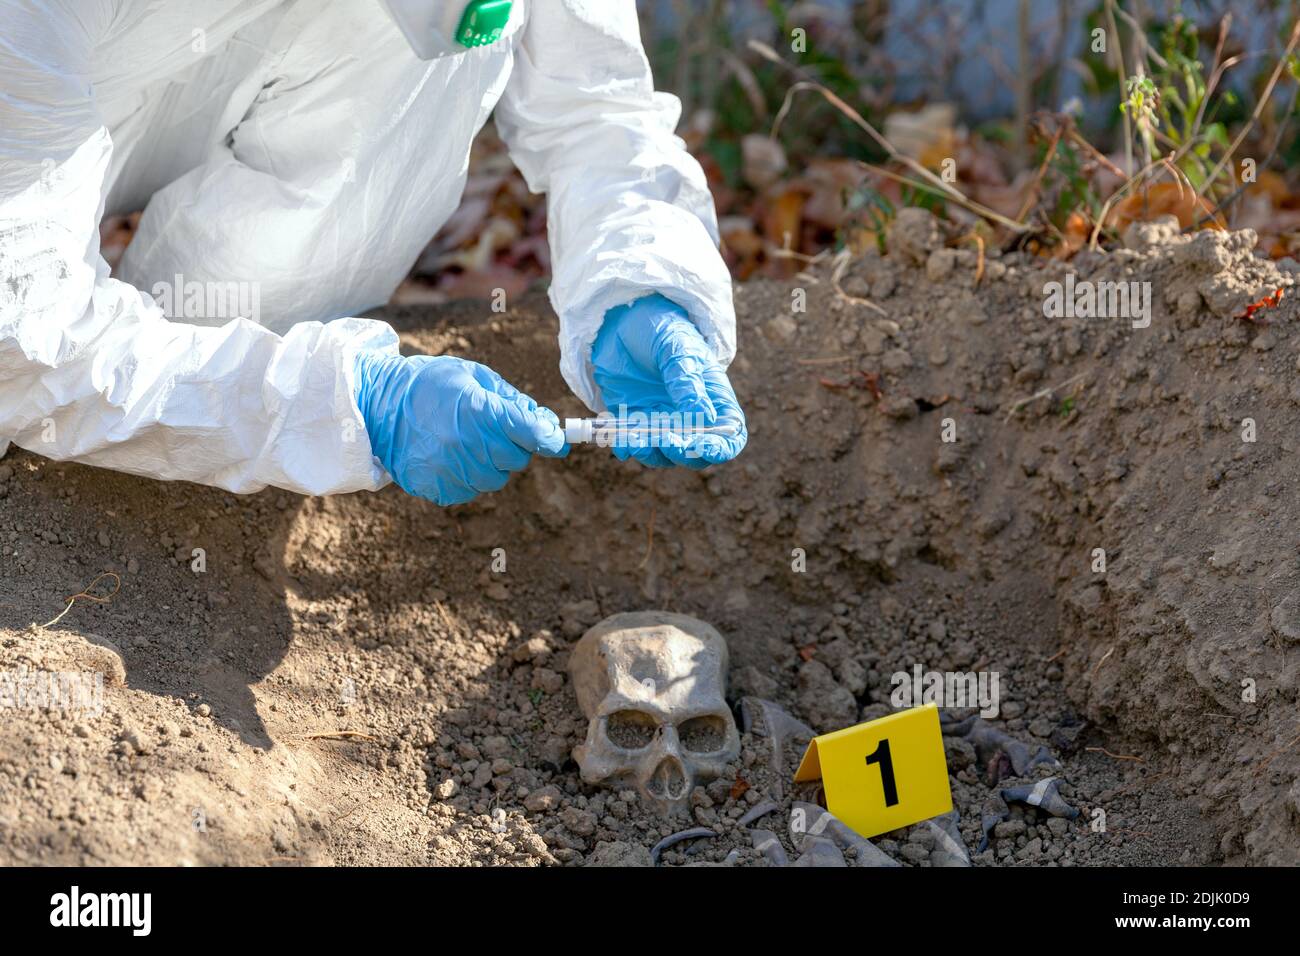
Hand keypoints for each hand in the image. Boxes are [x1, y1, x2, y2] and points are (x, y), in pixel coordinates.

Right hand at [354, 352, 566, 504]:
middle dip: (512, 445)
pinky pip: (471, 490)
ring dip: (490, 464)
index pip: (531, 434)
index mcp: (480, 412)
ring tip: (465, 441)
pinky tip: (449, 456)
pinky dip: (467, 477)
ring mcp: (451, 470)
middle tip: (489, 429)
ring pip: (495, 479)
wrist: (378, 405)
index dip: (549, 438)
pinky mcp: (438, 489)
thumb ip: (513, 402)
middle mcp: (467, 445)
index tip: (556, 441)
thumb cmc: (431, 385)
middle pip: (517, 460)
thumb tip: (546, 423)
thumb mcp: (474, 377)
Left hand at [591, 294, 746, 469]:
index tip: (704, 446)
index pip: (729, 434)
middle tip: (666, 440)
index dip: (721, 447)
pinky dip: (627, 447)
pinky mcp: (635, 421)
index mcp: (714, 398)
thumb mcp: (679, 349)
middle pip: (696, 452)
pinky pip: (635, 445)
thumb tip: (704, 419)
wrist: (624, 319)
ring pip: (664, 454)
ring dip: (651, 452)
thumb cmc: (662, 328)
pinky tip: (620, 439)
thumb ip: (688, 382)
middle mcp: (691, 416)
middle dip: (682, 452)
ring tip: (635, 438)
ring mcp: (663, 421)